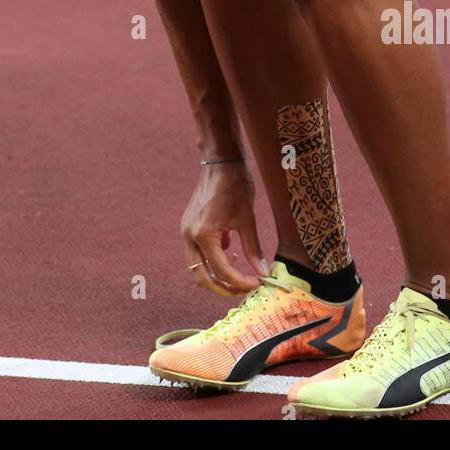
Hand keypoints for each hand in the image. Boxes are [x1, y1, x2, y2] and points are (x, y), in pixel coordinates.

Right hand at [181, 160, 267, 296]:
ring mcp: (186, 231)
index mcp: (204, 234)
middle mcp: (189, 235)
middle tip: (245, 288)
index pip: (222, 271)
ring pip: (197, 267)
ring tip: (238, 272)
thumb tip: (263, 273)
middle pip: (202, 277)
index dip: (241, 282)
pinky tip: (230, 250)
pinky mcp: (188, 226)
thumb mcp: (247, 219)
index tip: (257, 282)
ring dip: (216, 275)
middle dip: (224, 287)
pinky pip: (197, 253)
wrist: (220, 161)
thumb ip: (253, 249)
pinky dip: (211, 260)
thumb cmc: (235, 185)